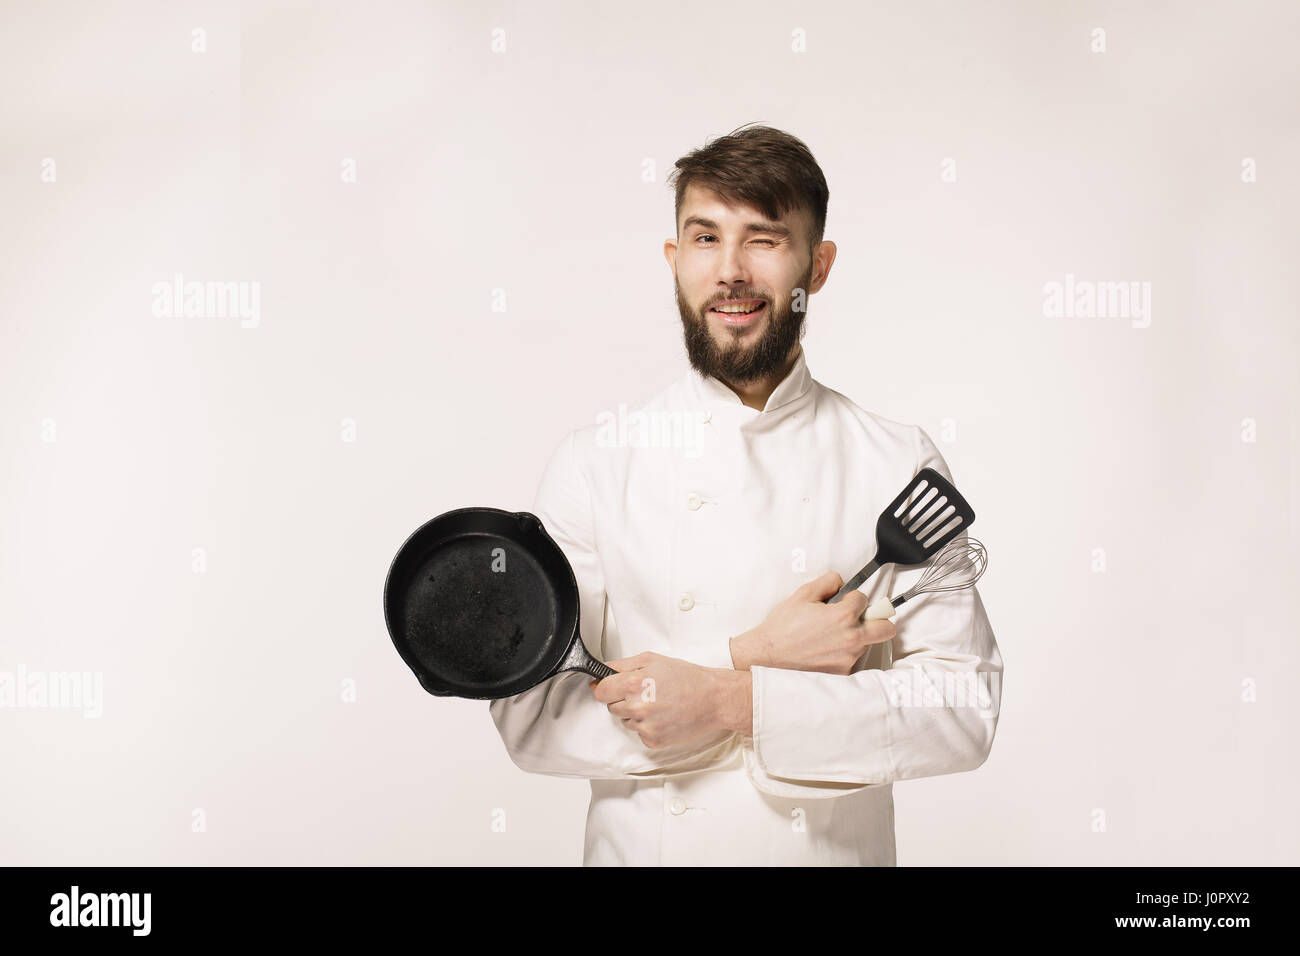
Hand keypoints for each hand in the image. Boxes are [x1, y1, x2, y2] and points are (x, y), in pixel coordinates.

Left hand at [588, 652, 750, 747]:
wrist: (713, 699)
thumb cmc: (687, 678)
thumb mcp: (653, 660)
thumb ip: (623, 665)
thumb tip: (601, 673)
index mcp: (634, 684)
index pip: (600, 691)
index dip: (606, 687)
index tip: (611, 686)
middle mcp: (636, 707)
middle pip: (611, 707)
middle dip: (623, 699)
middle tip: (646, 691)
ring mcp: (644, 726)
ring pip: (625, 721)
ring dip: (636, 713)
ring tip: (658, 702)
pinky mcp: (653, 740)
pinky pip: (639, 733)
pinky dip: (648, 726)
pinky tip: (664, 715)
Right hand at [728, 570, 896, 675]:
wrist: (767, 655)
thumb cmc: (782, 627)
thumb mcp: (802, 594)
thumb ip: (827, 582)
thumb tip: (840, 581)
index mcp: (843, 616)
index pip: (864, 599)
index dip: (852, 598)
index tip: (844, 602)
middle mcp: (851, 638)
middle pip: (886, 628)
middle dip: (878, 620)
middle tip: (862, 619)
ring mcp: (849, 658)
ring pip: (868, 643)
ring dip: (858, 637)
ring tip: (832, 636)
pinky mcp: (842, 672)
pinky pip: (854, 659)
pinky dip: (845, 653)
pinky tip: (826, 650)